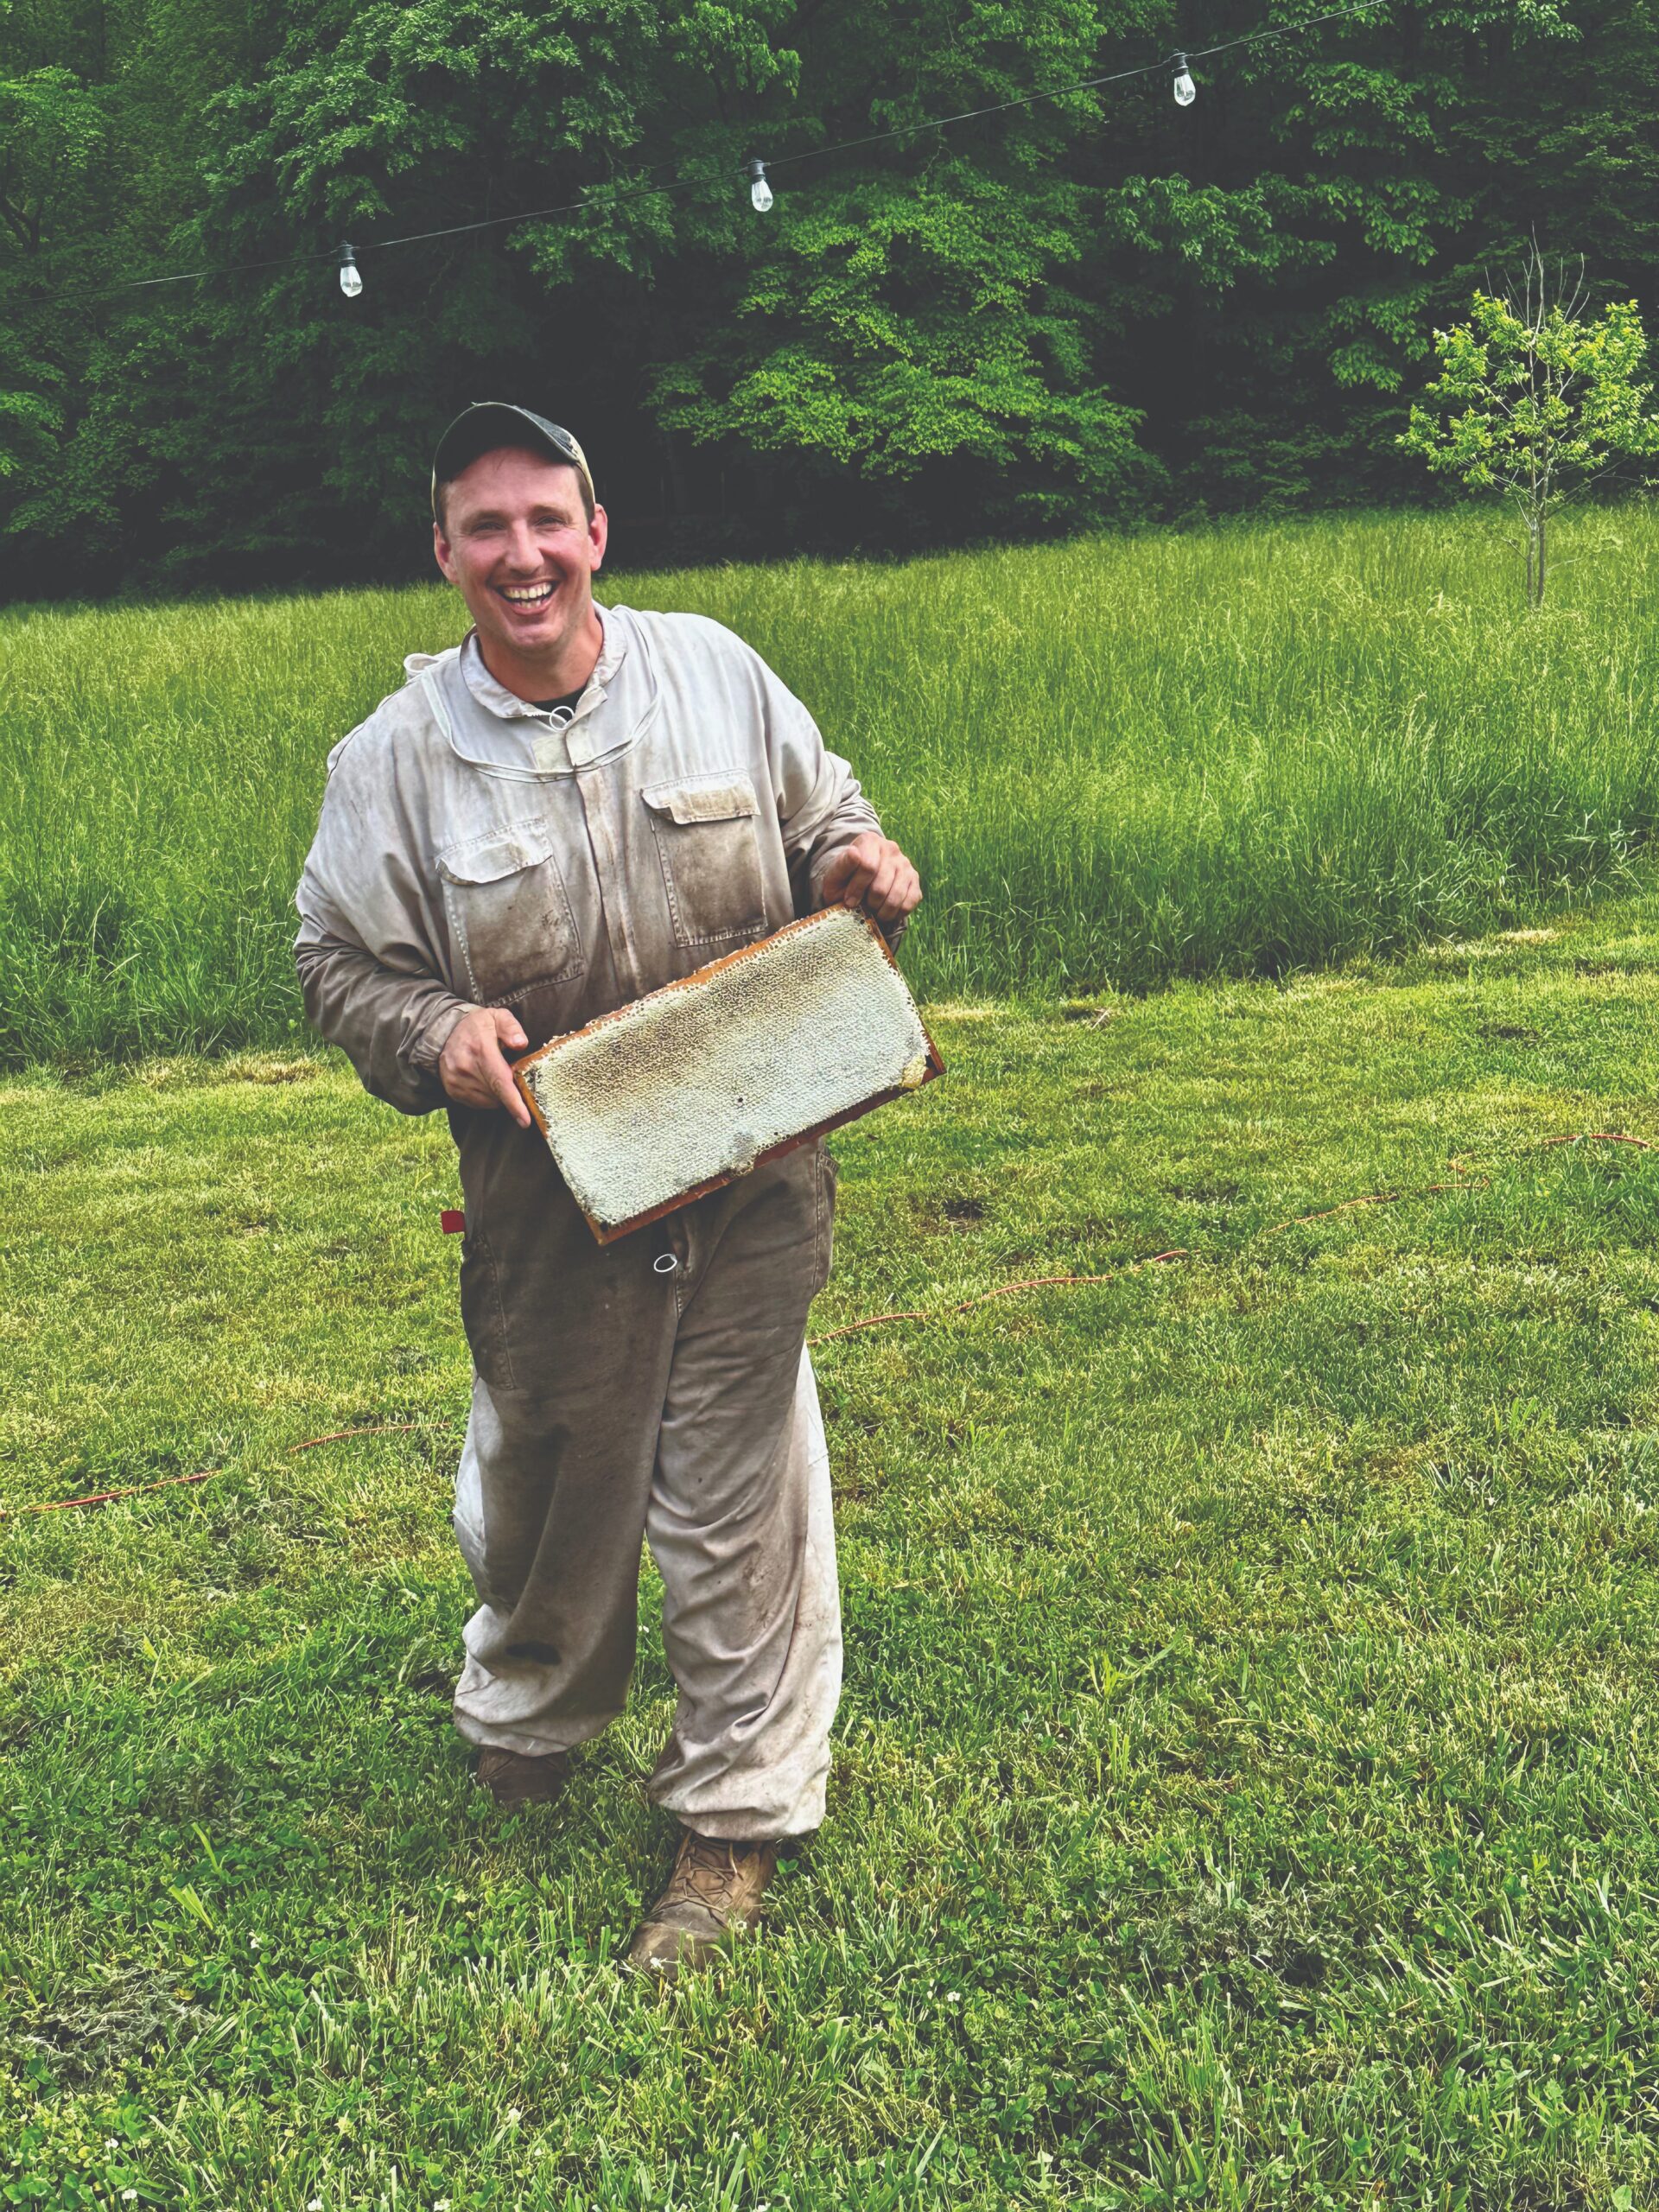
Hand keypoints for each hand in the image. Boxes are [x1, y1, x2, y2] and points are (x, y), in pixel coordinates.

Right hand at [438, 1006, 532, 1126]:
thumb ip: (511, 1028)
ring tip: (498, 1075)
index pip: (500, 1081)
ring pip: (488, 1101)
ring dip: (499, 1095)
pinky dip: (488, 1097)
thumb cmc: (479, 1025)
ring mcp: (456, 1080)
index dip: (514, 1103)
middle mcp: (465, 1067)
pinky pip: (478, 1103)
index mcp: (481, 1049)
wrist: (446, 1031)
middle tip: (516, 1079)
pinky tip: (487, 1081)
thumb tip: (521, 1044)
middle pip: (497, 1094)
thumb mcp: (498, 1017)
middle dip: (512, 1094)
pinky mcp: (452, 1090)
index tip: (525, 1120)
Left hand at [818, 834, 922, 926]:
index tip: (849, 901)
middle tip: (862, 907)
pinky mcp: (914, 879)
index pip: (868, 867)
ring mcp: (905, 863)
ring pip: (896, 895)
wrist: (857, 885)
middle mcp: (891, 848)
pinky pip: (910, 902)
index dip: (857, 889)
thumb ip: (842, 865)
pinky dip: (897, 913)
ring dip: (882, 911)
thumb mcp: (835, 875)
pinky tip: (885, 912)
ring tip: (873, 911)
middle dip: (869, 902)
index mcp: (869, 841)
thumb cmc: (844, 881)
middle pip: (881, 885)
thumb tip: (854, 853)